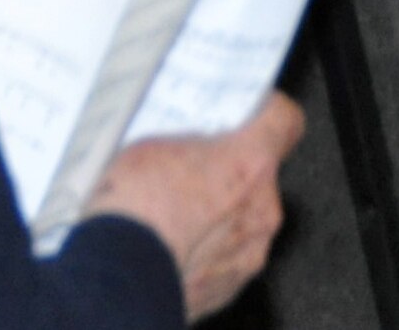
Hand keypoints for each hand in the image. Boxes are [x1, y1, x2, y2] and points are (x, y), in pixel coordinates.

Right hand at [86, 93, 304, 320]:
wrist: (115, 276)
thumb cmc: (131, 210)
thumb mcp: (154, 145)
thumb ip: (192, 140)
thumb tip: (193, 137)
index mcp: (249, 163)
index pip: (284, 120)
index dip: (265, 113)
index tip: (249, 112)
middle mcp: (260, 208)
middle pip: (259, 175)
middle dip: (230, 171)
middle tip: (191, 170)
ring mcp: (248, 252)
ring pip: (244, 220)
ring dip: (218, 215)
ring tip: (173, 214)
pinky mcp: (228, 287)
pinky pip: (226, 258)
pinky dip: (205, 252)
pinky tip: (172, 245)